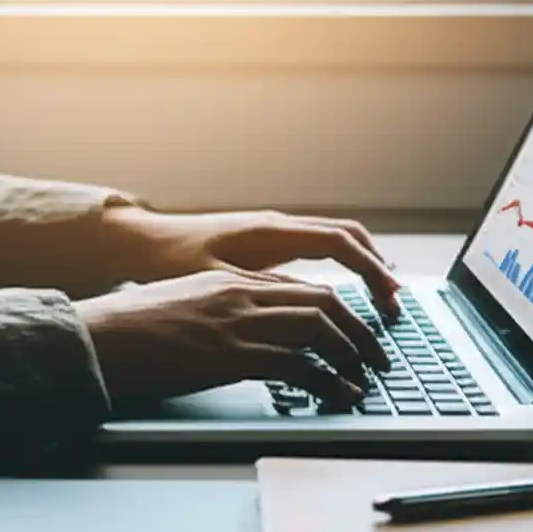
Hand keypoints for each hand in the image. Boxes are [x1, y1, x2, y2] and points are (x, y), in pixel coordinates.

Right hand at [74, 269, 390, 404]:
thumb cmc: (125, 331)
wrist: (94, 339)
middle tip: (377, 352)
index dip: (335, 310)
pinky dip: (331, 381)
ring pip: (320, 327)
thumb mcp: (176, 307)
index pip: (298, 287)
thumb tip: (237, 335)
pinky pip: (299, 365)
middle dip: (359, 327)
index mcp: (226, 281)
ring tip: (368, 376)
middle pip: (321, 301)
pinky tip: (342, 394)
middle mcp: (239, 294)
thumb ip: (214, 312)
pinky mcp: (232, 356)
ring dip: (353, 353)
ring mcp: (237, 323)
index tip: (353, 330)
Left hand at [102, 207, 400, 313]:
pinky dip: (343, 266)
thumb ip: (261, 288)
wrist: (138, 243)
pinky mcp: (266, 244)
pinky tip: (344, 294)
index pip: (338, 243)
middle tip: (394, 305)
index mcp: (269, 232)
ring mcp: (273, 232)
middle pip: (347, 236)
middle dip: (377, 268)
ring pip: (335, 239)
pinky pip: (317, 248)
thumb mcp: (214, 280)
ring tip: (381, 300)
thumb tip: (309, 305)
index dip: (370, 270)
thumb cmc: (168, 262)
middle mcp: (277, 226)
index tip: (389, 298)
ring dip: (363, 265)